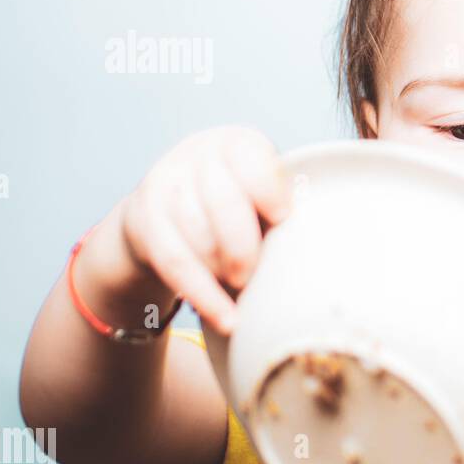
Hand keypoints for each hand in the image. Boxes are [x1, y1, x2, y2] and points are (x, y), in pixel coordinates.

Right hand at [118, 125, 293, 333]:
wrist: (163, 211)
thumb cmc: (237, 206)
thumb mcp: (260, 194)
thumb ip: (284, 209)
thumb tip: (322, 246)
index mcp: (236, 144)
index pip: (251, 162)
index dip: (268, 192)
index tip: (284, 219)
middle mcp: (196, 155)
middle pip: (222, 202)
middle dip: (243, 246)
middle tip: (252, 273)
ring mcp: (164, 183)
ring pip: (197, 234)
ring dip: (222, 270)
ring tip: (240, 287)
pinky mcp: (142, 219)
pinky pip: (175, 262)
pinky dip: (204, 296)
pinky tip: (227, 319)